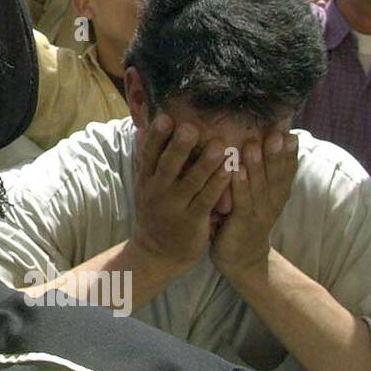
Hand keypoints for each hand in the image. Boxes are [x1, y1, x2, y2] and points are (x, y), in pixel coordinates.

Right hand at [131, 113, 233, 273]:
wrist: (157, 252)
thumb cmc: (156, 211)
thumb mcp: (145, 186)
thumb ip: (146, 159)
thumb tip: (141, 128)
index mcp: (146, 179)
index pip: (149, 154)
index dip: (157, 137)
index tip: (165, 117)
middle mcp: (157, 191)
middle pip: (167, 165)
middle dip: (179, 147)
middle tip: (191, 127)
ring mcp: (174, 207)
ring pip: (191, 182)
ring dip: (205, 163)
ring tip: (219, 144)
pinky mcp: (192, 220)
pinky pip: (206, 200)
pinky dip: (217, 184)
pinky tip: (229, 170)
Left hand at [211, 129, 298, 280]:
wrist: (242, 258)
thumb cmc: (245, 218)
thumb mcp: (257, 194)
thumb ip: (261, 172)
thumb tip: (259, 139)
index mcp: (278, 192)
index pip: (287, 167)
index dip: (289, 150)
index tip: (289, 128)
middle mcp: (273, 201)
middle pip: (278, 173)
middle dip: (278, 152)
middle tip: (278, 131)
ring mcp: (260, 212)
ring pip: (261, 185)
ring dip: (259, 164)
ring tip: (256, 143)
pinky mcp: (244, 222)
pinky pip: (243, 201)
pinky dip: (241, 185)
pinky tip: (237, 169)